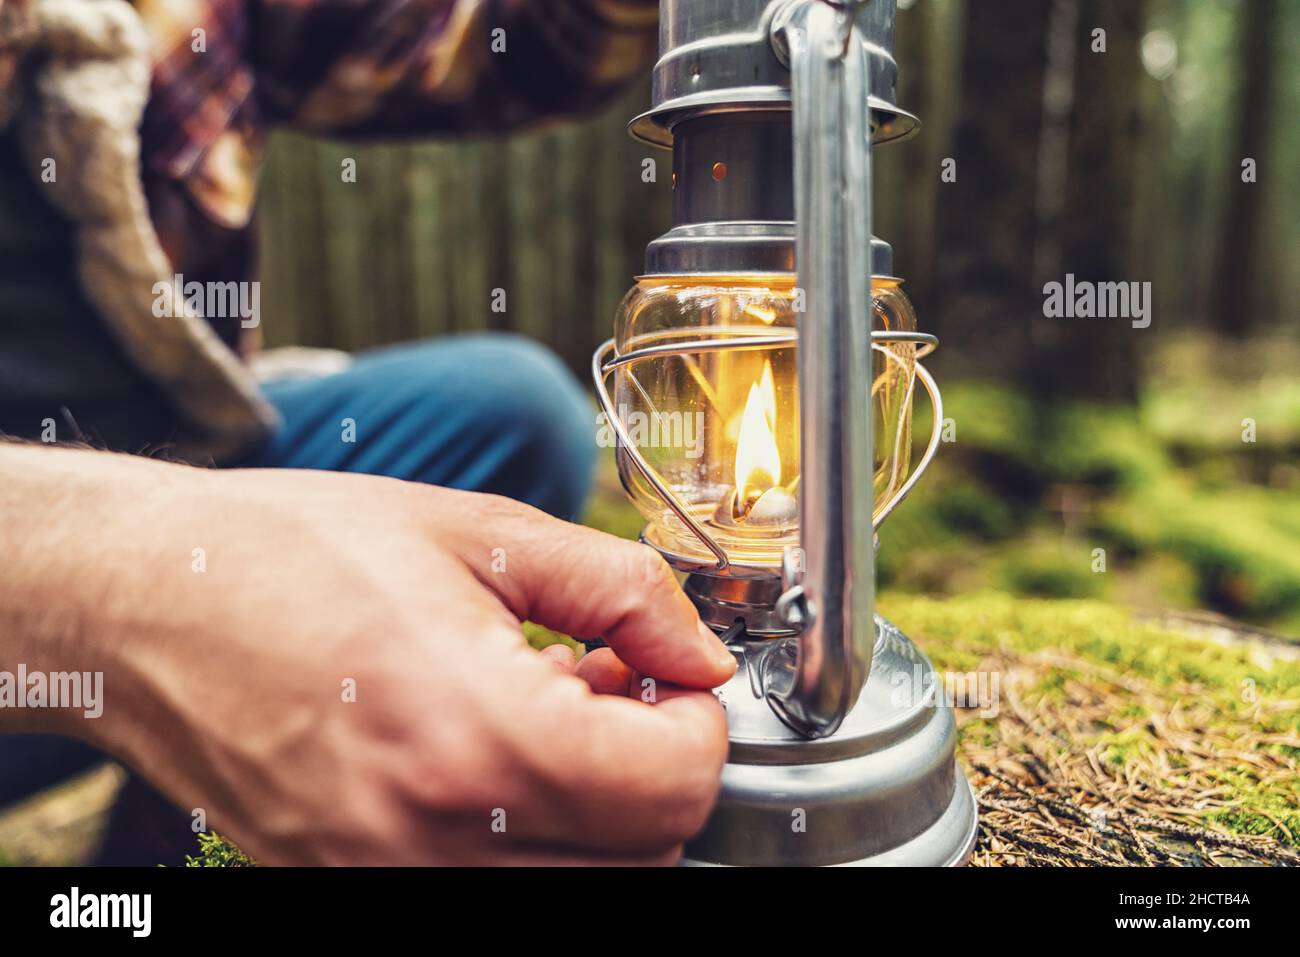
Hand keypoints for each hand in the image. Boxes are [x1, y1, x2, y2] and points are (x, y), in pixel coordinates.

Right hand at [2, 448, 735, 863]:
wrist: (149, 600)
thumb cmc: (297, 552)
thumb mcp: (481, 534)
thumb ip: (620, 592)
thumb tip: (701, 651)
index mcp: (473, 734)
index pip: (670, 791)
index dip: (701, 727)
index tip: (676, 679)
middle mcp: (430, 837)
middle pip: (639, 855)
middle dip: (658, 769)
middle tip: (618, 686)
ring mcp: (385, 876)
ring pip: (576, 882)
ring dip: (599, 807)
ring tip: (552, 710)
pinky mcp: (352, 884)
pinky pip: (491, 883)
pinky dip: (528, 831)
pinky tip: (494, 750)